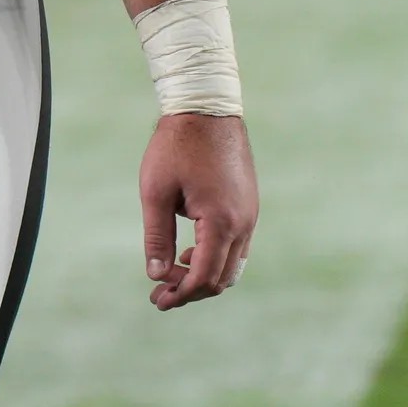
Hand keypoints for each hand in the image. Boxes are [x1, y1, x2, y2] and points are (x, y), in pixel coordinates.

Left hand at [140, 112, 257, 309]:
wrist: (206, 108)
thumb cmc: (176, 146)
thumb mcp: (156, 192)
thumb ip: (157, 237)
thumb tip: (156, 275)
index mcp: (222, 222)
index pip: (205, 277)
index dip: (180, 294)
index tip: (157, 299)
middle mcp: (244, 223)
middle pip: (223, 278)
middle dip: (192, 291)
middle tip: (161, 294)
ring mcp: (251, 214)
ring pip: (234, 264)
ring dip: (205, 275)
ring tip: (173, 273)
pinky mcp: (249, 205)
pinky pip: (238, 246)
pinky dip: (216, 257)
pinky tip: (191, 251)